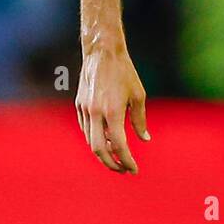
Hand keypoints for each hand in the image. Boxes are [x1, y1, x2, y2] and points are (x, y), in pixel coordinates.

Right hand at [75, 45, 149, 172]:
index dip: (126, 161)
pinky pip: (86, 129)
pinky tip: (107, 140)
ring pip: (91, 140)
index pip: (119, 145)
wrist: (102, 53)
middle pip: (99, 149)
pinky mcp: (79, 105)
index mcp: (113, 111)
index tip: (134, 169)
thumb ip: (140, 120)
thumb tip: (144, 139)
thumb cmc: (124, 73)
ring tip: (118, 155)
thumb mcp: (139, 96)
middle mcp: (95, 113)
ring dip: (103, 152)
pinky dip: (96, 139)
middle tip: (123, 170)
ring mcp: (84, 109)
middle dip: (111, 164)